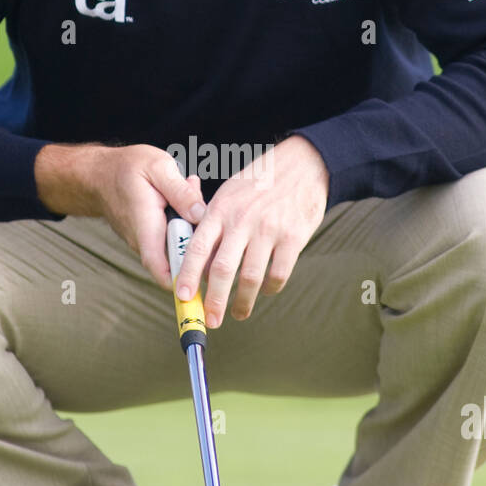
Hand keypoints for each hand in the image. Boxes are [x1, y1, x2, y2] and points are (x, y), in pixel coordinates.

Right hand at [34, 142, 204, 289]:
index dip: (182, 276)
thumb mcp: (159, 167)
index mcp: (145, 226)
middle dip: (197, 230)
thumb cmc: (126, 167)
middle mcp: (142, 240)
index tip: (202, 271)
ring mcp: (144, 241)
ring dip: (189, 220)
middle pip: (178, 254)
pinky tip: (181, 193)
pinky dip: (181, 217)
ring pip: (176, 242)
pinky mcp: (148, 237)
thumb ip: (181, 192)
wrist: (99, 172)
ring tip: (188, 188)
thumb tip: (201, 215)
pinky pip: (170, 235)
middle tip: (197, 196)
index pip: (160, 267)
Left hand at [173, 136, 329, 327]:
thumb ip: (212, 227)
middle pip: (222, 270)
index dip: (187, 275)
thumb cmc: (259, 183)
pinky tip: (264, 291)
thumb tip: (199, 267)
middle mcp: (242, 220)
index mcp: (221, 209)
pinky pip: (278, 274)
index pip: (198, 247)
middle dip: (213, 300)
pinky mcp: (293, 238)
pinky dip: (269, 289)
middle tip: (210, 320)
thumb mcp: (228, 195)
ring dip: (242, 302)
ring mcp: (269, 230)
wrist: (303, 165)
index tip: (181, 296)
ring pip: (251, 278)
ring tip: (238, 313)